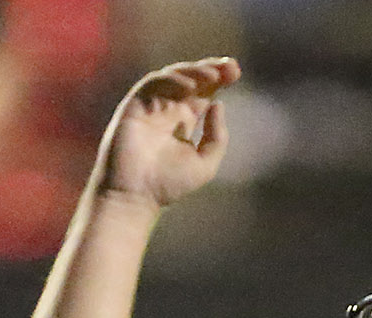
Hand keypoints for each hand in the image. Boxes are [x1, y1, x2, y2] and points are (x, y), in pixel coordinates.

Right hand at [93, 58, 238, 211]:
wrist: (135, 196)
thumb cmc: (167, 185)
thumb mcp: (205, 164)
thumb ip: (217, 137)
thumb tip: (218, 104)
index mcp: (184, 120)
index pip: (204, 92)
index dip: (219, 79)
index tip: (236, 72)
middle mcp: (168, 109)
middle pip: (192, 79)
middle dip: (211, 69)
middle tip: (231, 67)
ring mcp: (151, 105)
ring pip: (173, 77)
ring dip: (194, 72)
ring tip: (214, 75)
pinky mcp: (135, 105)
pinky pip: (153, 84)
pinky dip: (172, 80)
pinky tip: (190, 86)